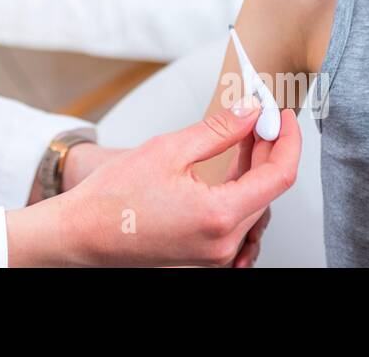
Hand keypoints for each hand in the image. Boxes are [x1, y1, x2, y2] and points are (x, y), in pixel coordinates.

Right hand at [6, 98, 300, 265]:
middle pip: (268, 191)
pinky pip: (235, 219)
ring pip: (253, 205)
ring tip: (242, 135)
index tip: (283, 116)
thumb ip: (218, 129)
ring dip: (253, 169)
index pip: (279, 176)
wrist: (82, 234)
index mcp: (219, 216)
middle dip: (269, 149)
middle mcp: (224, 244)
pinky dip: (238, 189)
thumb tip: (251, 111)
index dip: (287, 140)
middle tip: (260, 116)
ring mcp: (216, 255)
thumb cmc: (114, 197)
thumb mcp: (169, 150)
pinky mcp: (205, 256)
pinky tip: (227, 165)